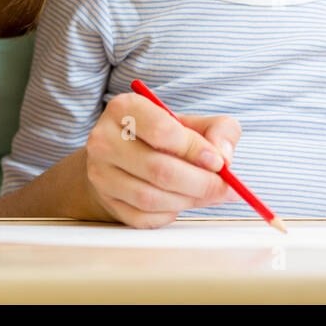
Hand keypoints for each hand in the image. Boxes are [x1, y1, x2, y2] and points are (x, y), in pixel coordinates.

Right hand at [82, 92, 242, 228]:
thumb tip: (224, 157)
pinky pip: (144, 217)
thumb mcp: (192, 121)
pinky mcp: (106, 201)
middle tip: (225, 189)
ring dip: (188, 201)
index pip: (163, 131)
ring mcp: (100, 173)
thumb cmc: (163, 138)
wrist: (123, 158)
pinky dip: (170, 214)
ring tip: (207, 195)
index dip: (197, 150)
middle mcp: (104, 139)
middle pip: (159, 169)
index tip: (219, 162)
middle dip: (201, 183)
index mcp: (124, 108)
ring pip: (151, 198)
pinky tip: (180, 202)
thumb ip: (219, 129)